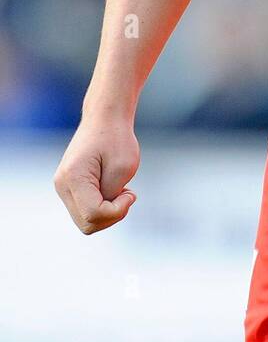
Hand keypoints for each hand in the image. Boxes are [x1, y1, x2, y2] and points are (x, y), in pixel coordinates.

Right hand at [54, 115, 139, 232]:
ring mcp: (62, 187)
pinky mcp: (68, 187)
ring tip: (121, 191)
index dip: (117, 211)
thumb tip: (103, 213)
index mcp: (73, 177)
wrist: (105, 117)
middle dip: (112, 215)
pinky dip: (102, 207)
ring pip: (85, 221)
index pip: (93, 215)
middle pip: (87, 224)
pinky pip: (85, 211)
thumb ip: (112, 195)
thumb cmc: (117, 138)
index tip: (131, 193)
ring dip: (107, 212)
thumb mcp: (123, 167)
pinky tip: (112, 190)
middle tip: (127, 194)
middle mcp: (62, 185)